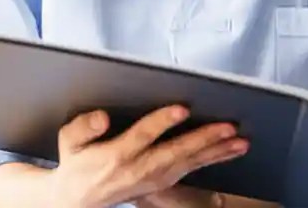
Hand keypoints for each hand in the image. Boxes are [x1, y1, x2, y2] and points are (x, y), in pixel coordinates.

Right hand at [50, 106, 247, 207]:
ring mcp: (154, 178)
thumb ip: (83, 127)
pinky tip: (232, 149)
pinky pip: (193, 169)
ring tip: (240, 140)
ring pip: (190, 164)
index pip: (142, 136)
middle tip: (228, 127)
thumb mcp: (67, 141)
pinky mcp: (164, 181)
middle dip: (203, 140)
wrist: (78, 200)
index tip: (182, 109)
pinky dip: (214, 159)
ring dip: (217, 151)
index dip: (162, 122)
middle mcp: (139, 169)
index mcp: (117, 155)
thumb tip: (102, 117)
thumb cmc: (76, 162)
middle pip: (175, 153)